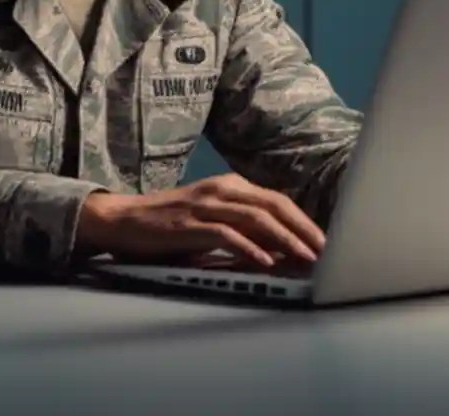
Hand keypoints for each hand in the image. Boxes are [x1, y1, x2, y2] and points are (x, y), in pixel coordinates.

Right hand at [76, 173, 325, 267]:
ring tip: (305, 257)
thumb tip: (278, 249)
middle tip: (326, 251)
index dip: (304, 220)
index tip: (325, 242)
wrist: (122, 220)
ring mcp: (205, 205)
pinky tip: (265, 261)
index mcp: (230, 186)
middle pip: (274, 205)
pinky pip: (226, 234)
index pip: (277, 200)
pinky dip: (249, 248)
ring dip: (285, 239)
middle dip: (303, 229)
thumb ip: (240, 228)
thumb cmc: (168, 224)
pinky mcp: (189, 224)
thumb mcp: (209, 219)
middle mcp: (222, 190)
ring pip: (256, 218)